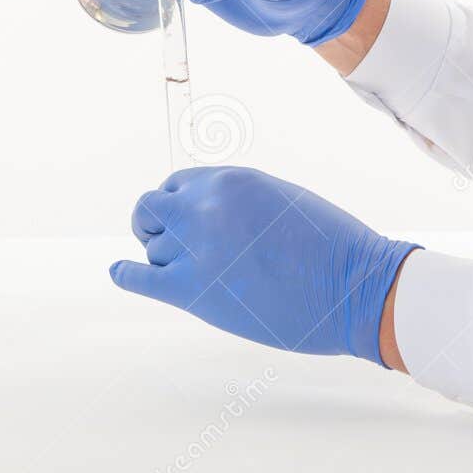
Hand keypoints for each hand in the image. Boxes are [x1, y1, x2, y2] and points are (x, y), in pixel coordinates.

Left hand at [110, 166, 418, 363]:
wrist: (353, 286)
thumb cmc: (331, 246)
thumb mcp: (281, 200)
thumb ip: (239, 201)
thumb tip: (209, 212)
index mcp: (230, 181)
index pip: (178, 183)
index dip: (177, 202)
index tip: (182, 219)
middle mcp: (205, 207)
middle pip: (151, 209)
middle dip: (155, 223)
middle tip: (166, 241)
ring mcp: (195, 249)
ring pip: (151, 248)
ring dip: (161, 258)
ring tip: (179, 272)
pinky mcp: (193, 292)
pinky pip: (140, 278)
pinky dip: (125, 275)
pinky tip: (120, 273)